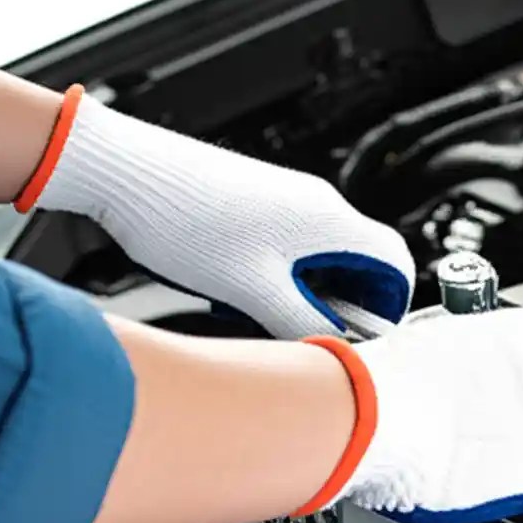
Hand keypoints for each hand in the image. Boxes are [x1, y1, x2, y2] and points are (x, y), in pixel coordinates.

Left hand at [25, 90, 413, 338]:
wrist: (127, 172)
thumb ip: (302, 325)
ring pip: (322, 257)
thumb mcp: (250, 291)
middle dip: (346, 304)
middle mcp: (317, 205)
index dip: (390, 306)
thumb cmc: (185, 222)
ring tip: (266, 314)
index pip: (395, 264)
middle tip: (315, 334)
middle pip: (361, 262)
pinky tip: (240, 291)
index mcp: (329, 222)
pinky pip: (291, 246)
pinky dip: (282, 276)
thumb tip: (335, 350)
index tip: (367, 335)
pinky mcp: (258, 202)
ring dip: (308, 292)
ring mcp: (287, 201)